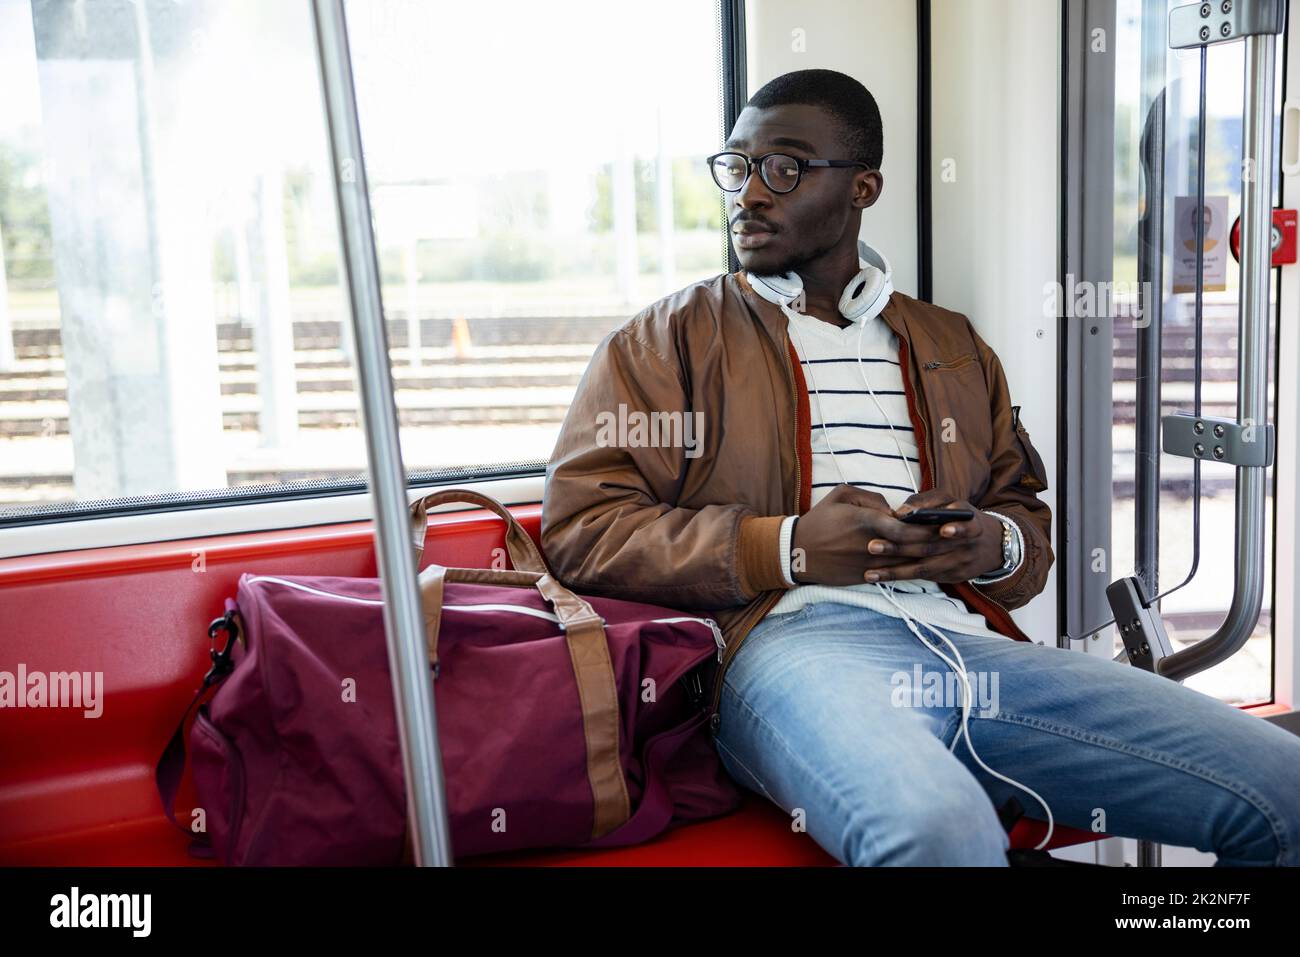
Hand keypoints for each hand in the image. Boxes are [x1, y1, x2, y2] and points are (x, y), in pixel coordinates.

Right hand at [790, 484, 967, 585]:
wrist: (796, 552)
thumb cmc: (819, 520)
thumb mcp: (841, 494)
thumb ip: (871, 497)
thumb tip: (894, 509)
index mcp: (867, 521)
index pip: (906, 526)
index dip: (927, 525)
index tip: (944, 521)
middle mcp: (872, 545)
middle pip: (912, 546)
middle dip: (935, 542)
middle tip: (955, 538)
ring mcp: (869, 564)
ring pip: (906, 563)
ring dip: (927, 558)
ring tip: (947, 552)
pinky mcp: (865, 577)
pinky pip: (894, 574)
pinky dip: (910, 570)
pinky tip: (925, 565)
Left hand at [859, 489, 1005, 583]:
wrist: (991, 545)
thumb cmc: (961, 515)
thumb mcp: (952, 501)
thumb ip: (929, 501)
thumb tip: (900, 512)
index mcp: (971, 524)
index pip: (966, 527)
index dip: (958, 530)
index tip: (944, 530)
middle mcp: (965, 547)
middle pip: (932, 548)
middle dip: (901, 548)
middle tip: (873, 546)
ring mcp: (958, 565)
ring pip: (924, 569)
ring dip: (896, 572)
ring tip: (871, 573)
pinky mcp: (952, 578)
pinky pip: (924, 578)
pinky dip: (901, 577)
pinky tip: (879, 577)